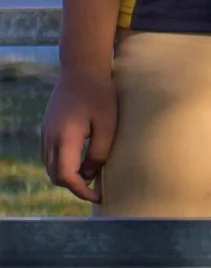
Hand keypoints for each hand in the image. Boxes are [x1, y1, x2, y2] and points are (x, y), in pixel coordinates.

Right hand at [40, 66, 115, 203]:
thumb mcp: (108, 125)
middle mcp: (49, 139)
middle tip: (97, 188)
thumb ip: (99, 152)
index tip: (99, 196)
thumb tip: (89, 175)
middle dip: (75, 187)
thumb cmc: (100, 96)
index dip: (82, 191)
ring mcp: (45, 134)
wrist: (81, 71)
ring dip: (67, 176)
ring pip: (50, 167)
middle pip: (56, 176)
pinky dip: (62, 165)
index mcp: (65, 138)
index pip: (66, 177)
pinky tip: (80, 162)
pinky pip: (50, 156)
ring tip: (91, 176)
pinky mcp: (47, 129)